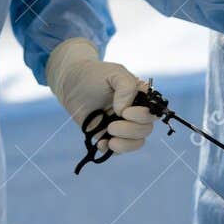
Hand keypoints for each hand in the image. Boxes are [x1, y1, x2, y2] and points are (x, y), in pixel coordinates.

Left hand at [46, 39, 155, 153]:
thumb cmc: (95, 75)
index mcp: (141, 98)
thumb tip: (124, 111)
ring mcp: (123, 126)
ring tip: (109, 139)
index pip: (152, 113)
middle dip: (130, 131)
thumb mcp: (114, 73)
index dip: (142, 116)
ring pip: (136, 143)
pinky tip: (101, 143)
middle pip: (146, 130)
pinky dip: (112, 150)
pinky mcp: (109, 136)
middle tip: (111, 126)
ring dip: (125, 144)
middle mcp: (135, 114)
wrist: (71, 82)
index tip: (124, 112)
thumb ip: (126, 87)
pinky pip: (118, 150)